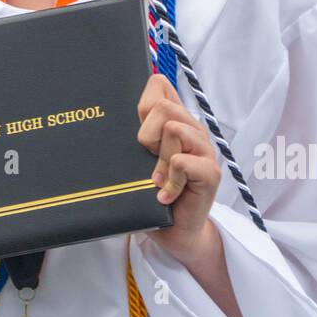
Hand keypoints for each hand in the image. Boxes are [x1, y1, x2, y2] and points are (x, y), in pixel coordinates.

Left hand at [137, 74, 220, 257]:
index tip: (140, 134)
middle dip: (146, 136)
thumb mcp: (136, 158)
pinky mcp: (211, 173)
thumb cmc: (150, 192)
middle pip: (163, 107)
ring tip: (156, 179)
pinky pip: (181, 162)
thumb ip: (131, 133)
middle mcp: (192, 129)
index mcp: (175, 120)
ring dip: (158, 160)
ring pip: (174, 130)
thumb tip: (105, 108)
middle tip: (148, 160)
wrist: (174, 232)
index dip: (144, 103)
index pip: (160, 84)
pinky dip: (169, 181)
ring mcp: (204, 150)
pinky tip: (165, 195)